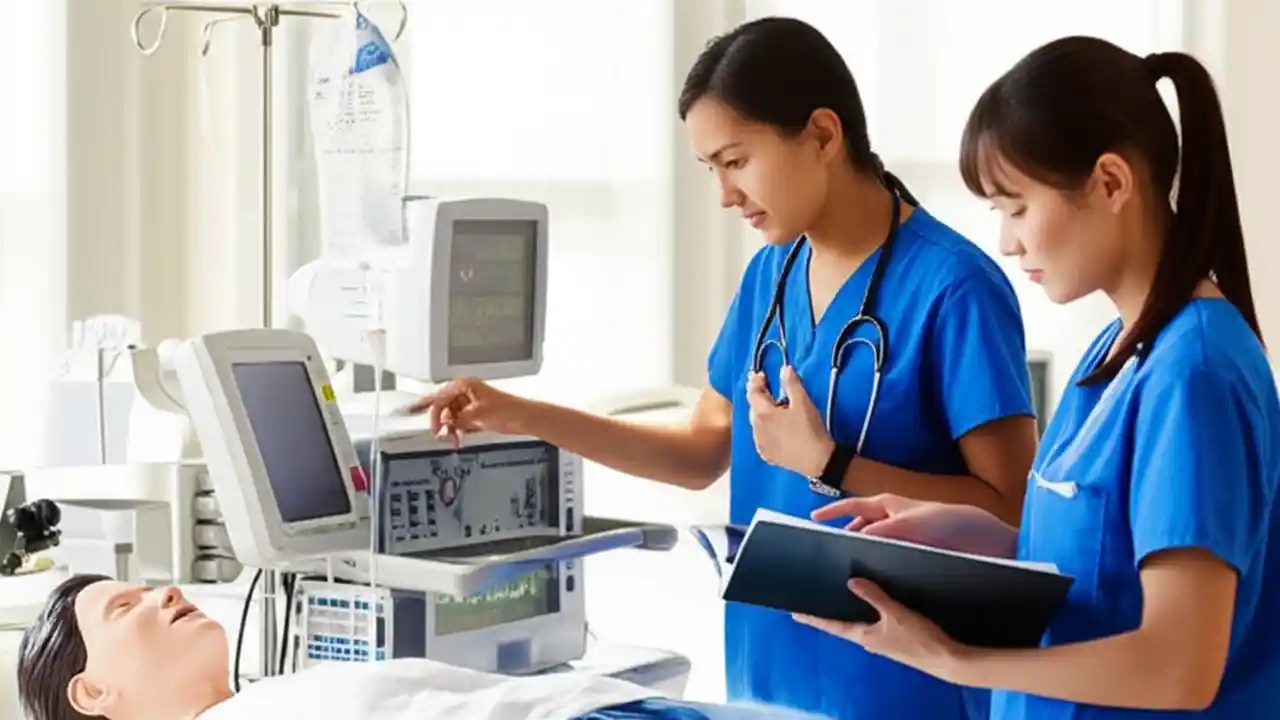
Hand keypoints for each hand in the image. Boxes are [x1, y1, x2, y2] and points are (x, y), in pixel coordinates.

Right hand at [406, 377, 531, 446]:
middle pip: (443, 405)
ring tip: (452, 438)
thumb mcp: (478, 413)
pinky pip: (460, 422)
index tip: (435, 428)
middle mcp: (465, 392)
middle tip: (432, 429)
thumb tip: (448, 422)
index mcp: (465, 385)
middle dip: (438, 419)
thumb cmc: (507, 409)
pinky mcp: (475, 414)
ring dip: (449, 428)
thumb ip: (459, 418)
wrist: (522, 418)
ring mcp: (470, 403)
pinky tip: (457, 438)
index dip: (435, 414)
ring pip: (451, 416)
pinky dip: (457, 430)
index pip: (441, 398)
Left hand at [745, 366, 834, 477]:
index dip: (756, 382)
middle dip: (759, 397)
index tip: (761, 375)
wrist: (817, 460)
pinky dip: (764, 430)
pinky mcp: (766, 455)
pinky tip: (774, 430)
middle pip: (753, 408)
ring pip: (756, 424)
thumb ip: (792, 384)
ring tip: (773, 410)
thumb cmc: (810, 429)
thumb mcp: (803, 403)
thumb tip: (784, 369)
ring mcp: (760, 443)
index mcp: (763, 413)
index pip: (752, 393)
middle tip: (768, 390)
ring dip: (761, 415)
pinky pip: (760, 438)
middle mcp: (757, 429)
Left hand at [794, 579, 964, 681]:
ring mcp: (881, 641)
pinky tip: (868, 606)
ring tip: (836, 599)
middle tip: (812, 601)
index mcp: (864, 636)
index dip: (813, 617)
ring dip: (847, 612)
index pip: (831, 625)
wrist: (946, 659)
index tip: (795, 612)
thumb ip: (874, 596)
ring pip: (857, 624)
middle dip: (828, 613)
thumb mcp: (896, 614)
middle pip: (842, 624)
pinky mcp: (894, 640)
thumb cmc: (921, 639)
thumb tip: (852, 582)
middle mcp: (868, 640)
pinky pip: (872, 624)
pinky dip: (865, 614)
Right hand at [812, 494, 1017, 558]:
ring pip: (877, 546)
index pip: (857, 505)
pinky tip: (875, 584)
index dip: (835, 511)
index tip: (813, 519)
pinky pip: (892, 562)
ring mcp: (909, 541)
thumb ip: (886, 529)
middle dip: (844, 537)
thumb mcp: (918, 523)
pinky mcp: (920, 559)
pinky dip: (880, 569)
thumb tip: (855, 538)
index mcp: (895, 506)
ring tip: (847, 574)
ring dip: (862, 556)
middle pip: (863, 527)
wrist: (994, 545)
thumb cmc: (958, 524)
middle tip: (828, 556)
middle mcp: (899, 522)